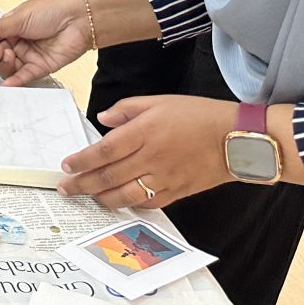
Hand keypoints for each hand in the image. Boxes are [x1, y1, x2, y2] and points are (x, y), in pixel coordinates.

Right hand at [0, 0, 92, 86]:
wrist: (80, 19)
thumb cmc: (53, 10)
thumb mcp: (20, 16)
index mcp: (11, 27)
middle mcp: (18, 42)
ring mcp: (28, 56)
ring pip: (7, 67)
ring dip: (3, 64)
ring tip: (7, 54)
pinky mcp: (40, 67)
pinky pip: (24, 77)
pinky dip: (14, 81)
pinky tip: (7, 82)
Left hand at [57, 96, 239, 209]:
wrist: (238, 138)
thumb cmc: (199, 115)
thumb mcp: (160, 101)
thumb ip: (127, 108)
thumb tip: (102, 118)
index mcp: (145, 132)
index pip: (104, 150)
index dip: (82, 160)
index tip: (67, 165)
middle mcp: (152, 158)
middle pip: (109, 176)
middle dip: (83, 184)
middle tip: (65, 188)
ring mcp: (165, 178)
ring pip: (125, 195)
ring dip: (101, 198)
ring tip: (87, 197)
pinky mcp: (177, 192)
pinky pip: (147, 203)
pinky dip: (129, 204)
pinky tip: (117, 201)